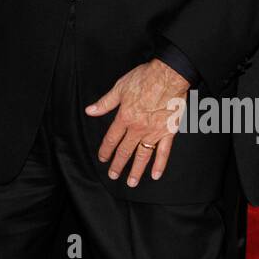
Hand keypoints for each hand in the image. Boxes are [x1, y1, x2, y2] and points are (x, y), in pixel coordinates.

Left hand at [86, 59, 189, 184]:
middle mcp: (138, 128)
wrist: (169, 75)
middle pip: (125, 150)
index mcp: (125, 117)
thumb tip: (90, 111)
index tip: (102, 158)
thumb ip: (105, 103)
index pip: (111, 138)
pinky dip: (160, 164)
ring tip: (131, 182)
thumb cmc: (145, 78)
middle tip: (113, 175)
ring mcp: (154, 132)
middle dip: (118, 164)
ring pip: (143, 155)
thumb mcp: (119, 88)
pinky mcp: (169, 132)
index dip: (105, 150)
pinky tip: (155, 175)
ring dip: (136, 170)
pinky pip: (164, 152)